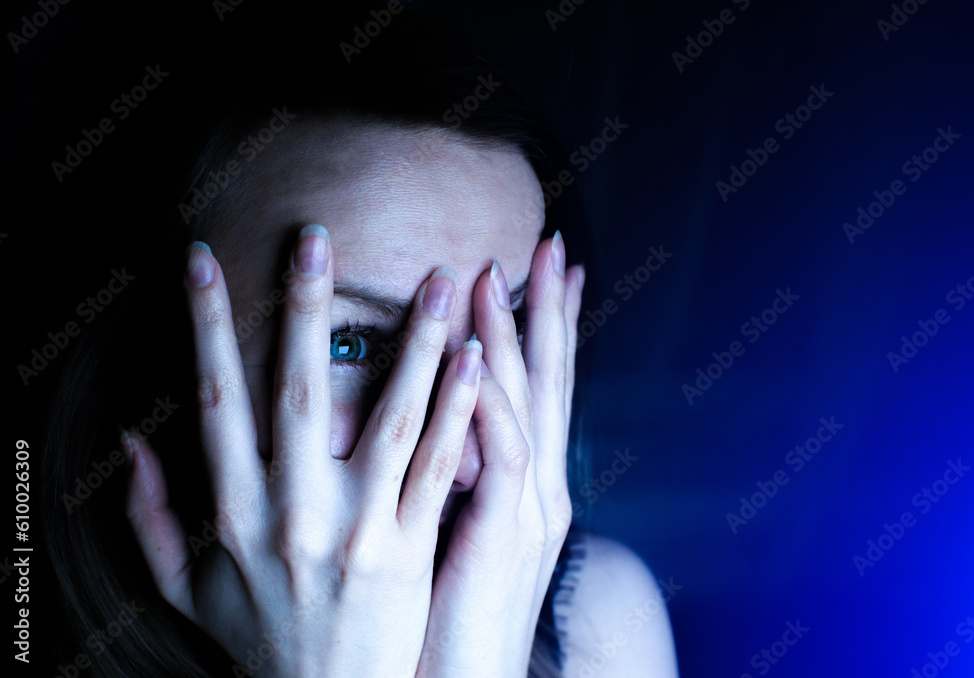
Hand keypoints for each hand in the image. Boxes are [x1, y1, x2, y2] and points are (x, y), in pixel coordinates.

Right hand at [125, 225, 484, 677]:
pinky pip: (437, 467)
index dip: (203, 327)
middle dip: (303, 309)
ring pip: (388, 419)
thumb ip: (149, 513)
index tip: (201, 261)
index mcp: (234, 513)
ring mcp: (359, 529)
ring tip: (439, 279)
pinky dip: (458, 409)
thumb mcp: (182, 585)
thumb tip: (132, 435)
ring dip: (414, 344)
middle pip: (296, 393)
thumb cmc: (258, 638)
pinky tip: (478, 356)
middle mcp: (293, 513)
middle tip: (316, 236)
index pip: (214, 401)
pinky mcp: (412, 546)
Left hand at [418, 233, 584, 676]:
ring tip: (500, 272)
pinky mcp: (504, 533)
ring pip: (525, 403)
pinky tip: (475, 357)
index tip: (536, 273)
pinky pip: (502, 453)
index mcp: (526, 483)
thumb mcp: (455, 530)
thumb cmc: (447, 612)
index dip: (540, 330)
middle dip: (550, 312)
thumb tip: (421, 420)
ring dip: (512, 336)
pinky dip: (491, 401)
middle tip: (551, 246)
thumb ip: (449, 472)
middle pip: (548, 381)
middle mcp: (539, 485)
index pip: (534, 390)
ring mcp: (528, 507)